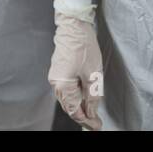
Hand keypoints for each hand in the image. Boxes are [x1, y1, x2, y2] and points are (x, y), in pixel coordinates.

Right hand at [49, 12, 103, 129]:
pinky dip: (76, 96)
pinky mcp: (59, 70)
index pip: (74, 110)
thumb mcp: (93, 74)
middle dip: (83, 115)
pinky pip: (67, 89)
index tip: (97, 126)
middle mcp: (56, 82)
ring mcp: (56, 76)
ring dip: (79, 106)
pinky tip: (85, 97)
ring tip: (93, 113)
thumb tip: (91, 112)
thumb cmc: (83, 46)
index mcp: (62, 85)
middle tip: (96, 123)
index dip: (86, 120)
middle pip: (69, 106)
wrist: (74, 25)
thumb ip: (92, 96)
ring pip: (68, 98)